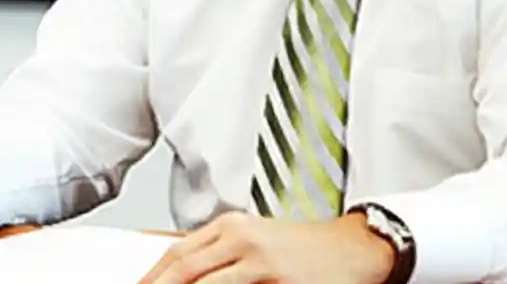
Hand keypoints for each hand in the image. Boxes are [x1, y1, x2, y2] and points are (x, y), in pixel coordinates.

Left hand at [138, 211, 393, 283]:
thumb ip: (216, 253)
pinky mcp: (280, 282)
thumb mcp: (254, 242)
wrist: (355, 249)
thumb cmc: (304, 251)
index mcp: (230, 226)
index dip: (151, 278)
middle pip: (183, 268)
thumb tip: (174, 266)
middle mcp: (241, 238)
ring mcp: (260, 261)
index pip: (175, 254)